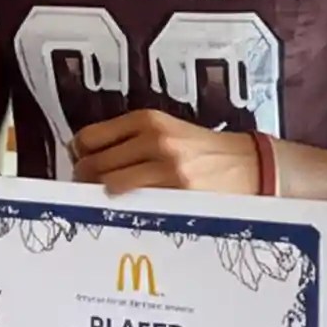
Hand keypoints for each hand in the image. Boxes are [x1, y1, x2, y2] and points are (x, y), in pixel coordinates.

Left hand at [70, 109, 259, 195]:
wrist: (248, 165)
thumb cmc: (202, 151)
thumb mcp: (165, 131)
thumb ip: (129, 139)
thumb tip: (85, 156)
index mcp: (147, 119)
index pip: (89, 137)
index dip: (78, 154)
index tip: (80, 163)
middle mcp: (153, 138)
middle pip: (92, 162)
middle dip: (84, 178)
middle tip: (88, 188)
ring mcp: (165, 165)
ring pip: (107, 183)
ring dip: (99, 194)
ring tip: (107, 199)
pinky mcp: (177, 191)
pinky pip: (134, 201)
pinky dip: (124, 206)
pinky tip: (130, 207)